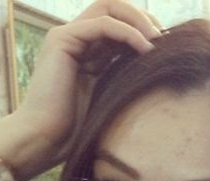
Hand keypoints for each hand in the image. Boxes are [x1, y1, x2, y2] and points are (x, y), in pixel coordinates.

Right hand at [0, 0, 161, 180]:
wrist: (44, 139)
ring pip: (109, 7)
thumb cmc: (73, 130)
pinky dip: (128, 33)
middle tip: (164, 38)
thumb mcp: (107, 97)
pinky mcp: (62, 40)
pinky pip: (103, 24)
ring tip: (158, 41)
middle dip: (143, 17)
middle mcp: (74, 39)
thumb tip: (154, 68)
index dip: (143, 28)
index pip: (117, 24)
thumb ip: (122, 76)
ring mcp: (66, 36)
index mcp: (85, 52)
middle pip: (114, 7)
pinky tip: (145, 49)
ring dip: (138, 20)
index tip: (165, 46)